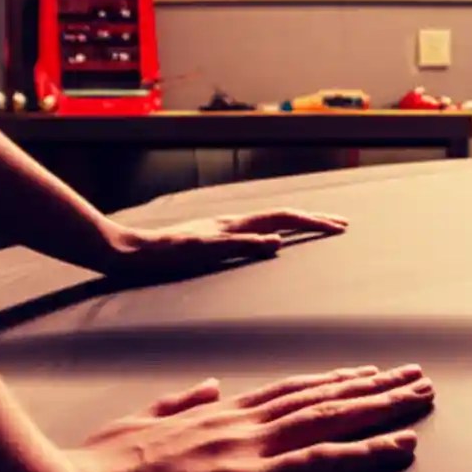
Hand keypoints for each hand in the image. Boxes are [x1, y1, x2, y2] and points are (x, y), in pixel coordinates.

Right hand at [56, 364, 432, 471]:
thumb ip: (178, 402)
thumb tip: (211, 385)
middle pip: (321, 396)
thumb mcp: (139, 422)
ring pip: (331, 419)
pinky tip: (399, 445)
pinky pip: (321, 463)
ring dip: (383, 407)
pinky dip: (366, 451)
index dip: (333, 381)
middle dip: (373, 385)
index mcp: (215, 411)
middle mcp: (240, 422)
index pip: (289, 390)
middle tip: (415, 374)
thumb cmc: (95, 469)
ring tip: (421, 396)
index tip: (366, 372)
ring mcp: (246, 449)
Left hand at [104, 208, 348, 275]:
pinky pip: (257, 232)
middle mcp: (231, 223)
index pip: (284, 218)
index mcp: (234, 225)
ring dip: (297, 224)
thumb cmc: (164, 256)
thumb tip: (278, 242)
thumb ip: (241, 246)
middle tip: (340, 224)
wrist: (131, 253)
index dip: (313, 222)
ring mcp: (223, 230)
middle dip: (313, 219)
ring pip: (270, 222)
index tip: (339, 228)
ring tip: (316, 227)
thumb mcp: (204, 252)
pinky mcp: (214, 240)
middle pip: (282, 216)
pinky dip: (277, 232)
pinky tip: (275, 239)